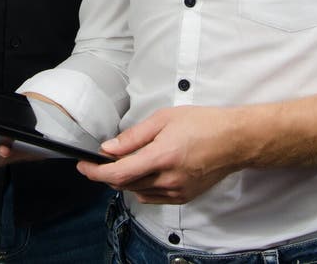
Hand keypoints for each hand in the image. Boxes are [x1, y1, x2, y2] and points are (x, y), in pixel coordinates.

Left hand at [77, 105, 243, 204]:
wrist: (233, 141)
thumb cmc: (202, 124)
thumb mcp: (164, 119)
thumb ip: (134, 136)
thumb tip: (110, 148)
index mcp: (161, 157)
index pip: (118, 173)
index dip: (95, 172)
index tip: (83, 166)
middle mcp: (167, 180)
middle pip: (125, 184)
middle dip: (108, 174)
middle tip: (102, 159)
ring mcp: (176, 192)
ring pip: (138, 191)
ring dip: (126, 179)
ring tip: (128, 160)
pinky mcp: (183, 197)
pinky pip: (153, 196)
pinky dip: (142, 185)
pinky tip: (146, 170)